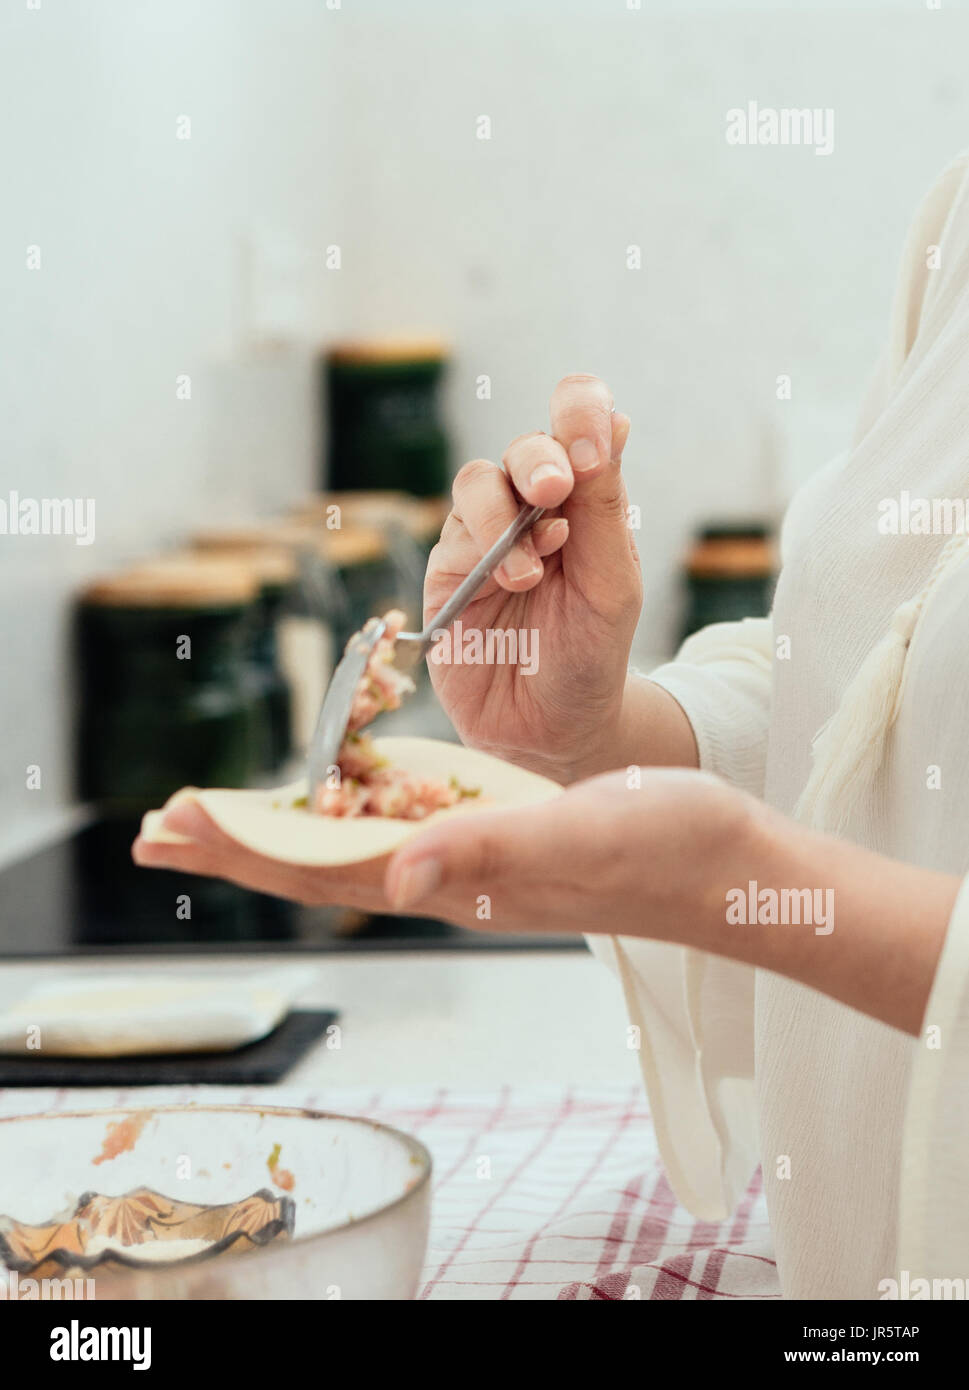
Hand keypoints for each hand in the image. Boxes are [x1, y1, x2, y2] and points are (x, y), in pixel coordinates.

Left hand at [132, 766, 745, 939]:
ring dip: (280, 830)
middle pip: (318, 862)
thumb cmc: (665, 848)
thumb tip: (391, 873)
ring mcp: (473, 859)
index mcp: (455, 880)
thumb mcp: (579, 835)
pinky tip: (337, 796)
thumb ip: (488, 853)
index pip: (321, 868)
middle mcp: (449, 877)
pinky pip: (403, 825)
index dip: (242, 845)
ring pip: (351, 845)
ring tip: (223, 815)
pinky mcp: (501, 835)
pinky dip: (349, 809)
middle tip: (156, 830)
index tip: (171, 823)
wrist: (728, 866)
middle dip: (235, 843)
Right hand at [425, 374, 641, 782]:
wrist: (553, 727)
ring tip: (535, 565)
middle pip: (523, 448)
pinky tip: (519, 578)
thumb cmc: (591, 652)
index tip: (594, 433)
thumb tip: (616, 419)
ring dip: (503, 511)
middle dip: (538, 459)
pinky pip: (453, 536)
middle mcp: (530, 509)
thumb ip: (605, 506)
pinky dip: (485, 548)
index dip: (579, 411)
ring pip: (477, 481)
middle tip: (556, 488)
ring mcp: (484, 538)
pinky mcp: (448, 572)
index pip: (575, 426)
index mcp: (582, 499)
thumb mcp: (612, 582)